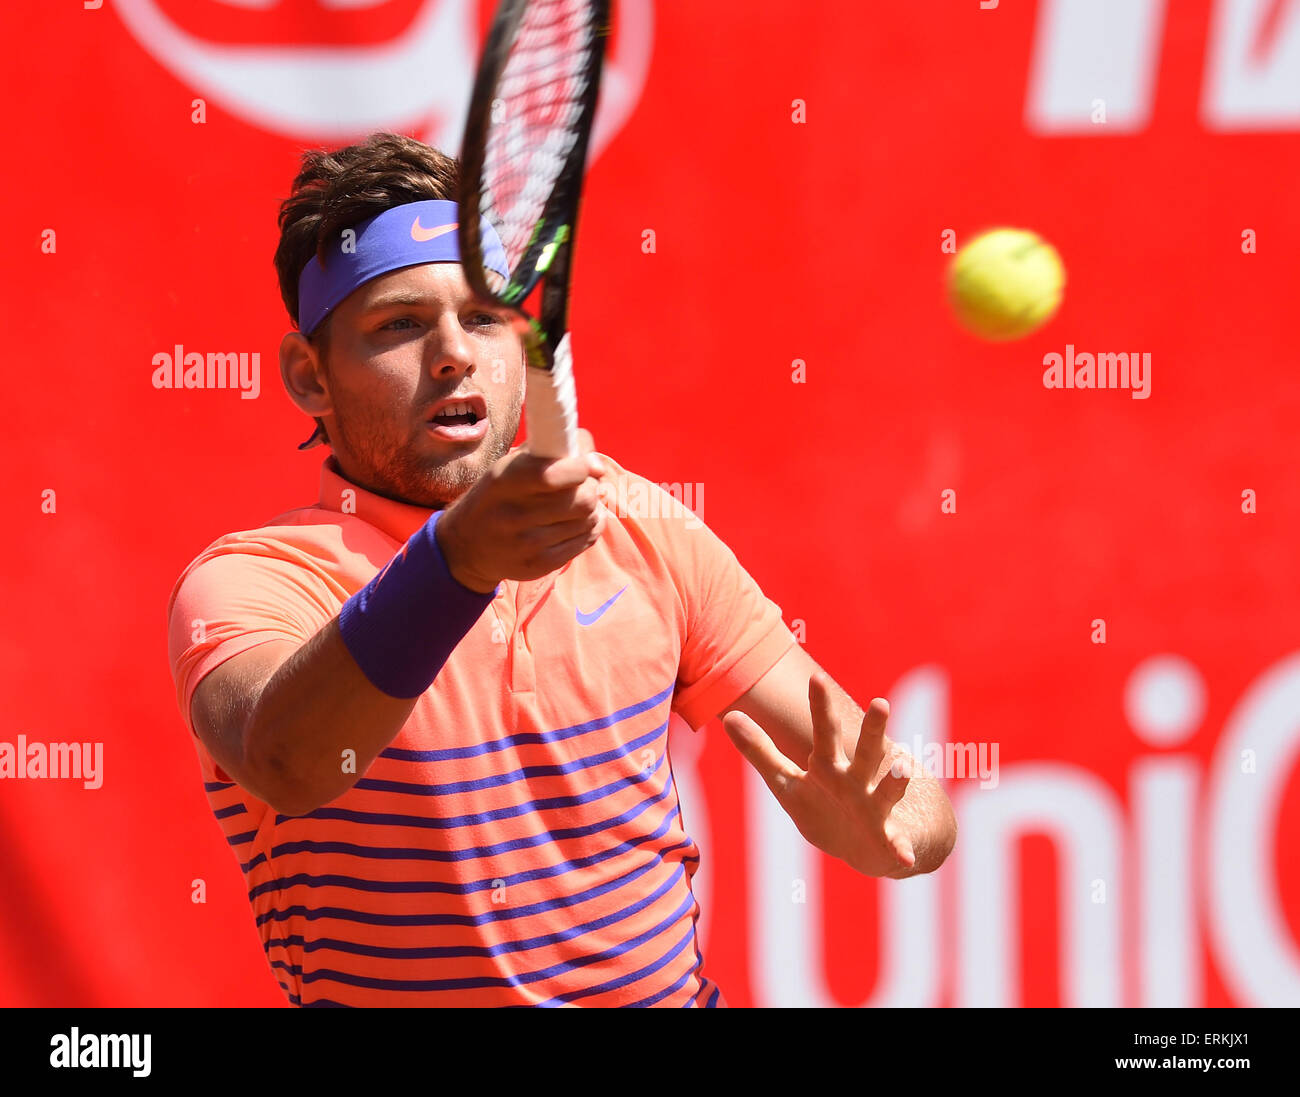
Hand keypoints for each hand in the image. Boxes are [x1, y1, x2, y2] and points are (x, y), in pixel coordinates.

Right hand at [435, 428, 606, 591]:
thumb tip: (593, 458)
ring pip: (588, 519)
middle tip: (586, 484)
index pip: (553, 475)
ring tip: (579, 502)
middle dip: (591, 487)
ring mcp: (528, 544)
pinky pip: (585, 540)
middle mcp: (515, 515)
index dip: (581, 468)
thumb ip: (547, 452)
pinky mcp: (541, 564)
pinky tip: (578, 521)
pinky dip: (591, 527)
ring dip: (593, 507)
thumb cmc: (496, 497)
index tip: (589, 465)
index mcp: (504, 482)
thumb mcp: (506, 468)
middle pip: (582, 499)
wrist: (466, 547)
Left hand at [723, 672, 918, 877]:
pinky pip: (897, 844)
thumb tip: (728, 715)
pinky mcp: (889, 839)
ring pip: (888, 790)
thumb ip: (759, 751)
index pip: (825, 732)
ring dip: (895, 780)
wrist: (865, 847)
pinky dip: (902, 849)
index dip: (820, 706)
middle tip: (880, 703)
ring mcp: (876, 809)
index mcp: (830, 765)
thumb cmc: (824, 806)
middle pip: (865, 751)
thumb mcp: (786, 782)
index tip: (817, 677)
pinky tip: (905, 856)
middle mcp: (857, 781)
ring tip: (903, 765)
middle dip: (873, 730)